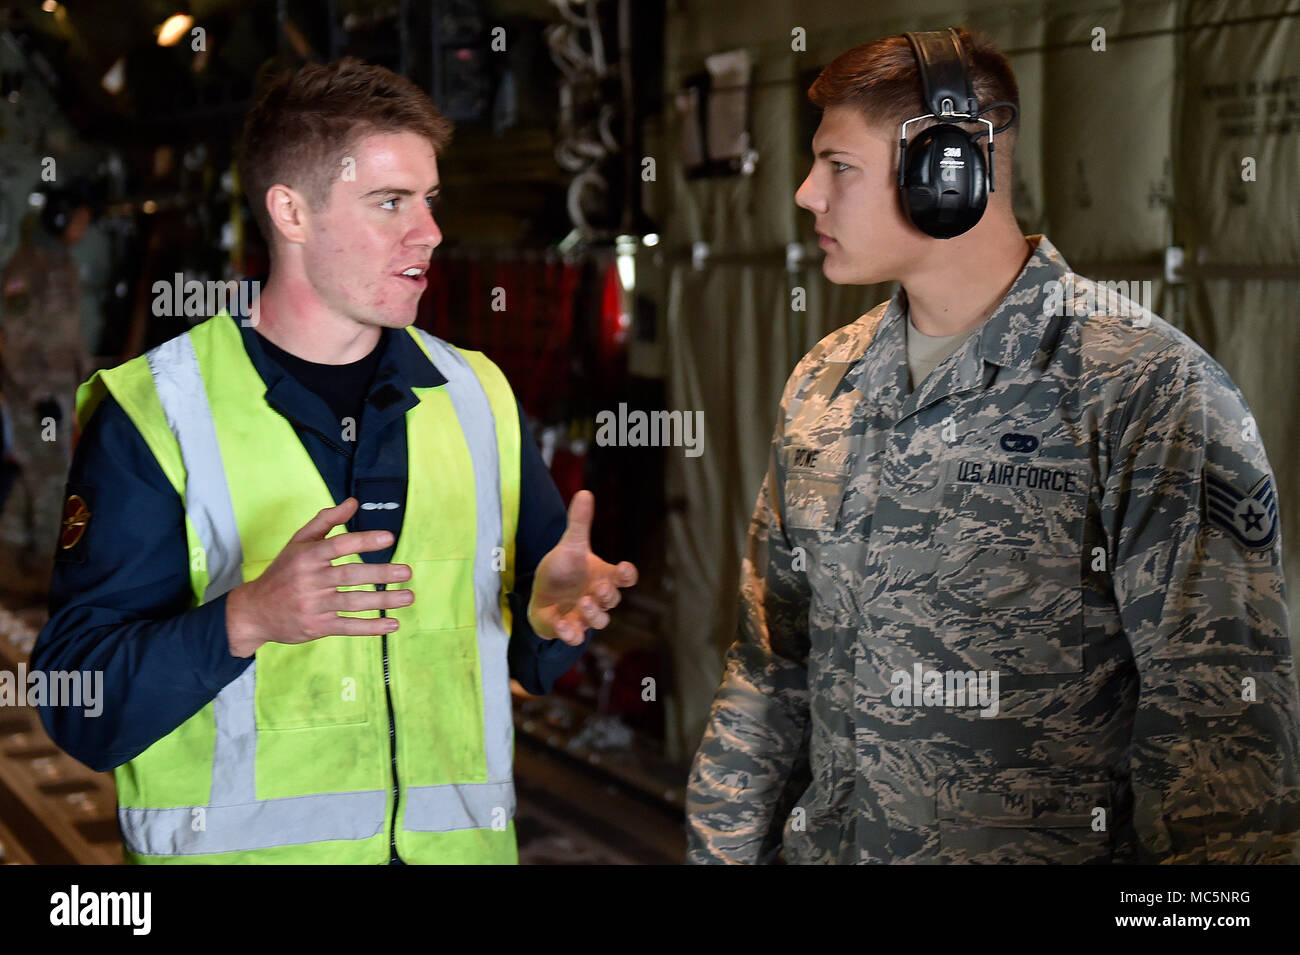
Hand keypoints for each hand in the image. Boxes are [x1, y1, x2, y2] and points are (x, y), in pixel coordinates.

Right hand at [225, 497, 413, 656]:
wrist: (254, 612)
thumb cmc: (282, 572)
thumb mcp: (298, 542)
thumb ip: (326, 520)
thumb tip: (353, 502)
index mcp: (307, 556)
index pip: (339, 545)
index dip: (364, 540)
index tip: (388, 538)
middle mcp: (310, 580)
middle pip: (350, 575)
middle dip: (381, 574)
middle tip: (406, 572)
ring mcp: (313, 605)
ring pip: (353, 602)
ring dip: (383, 601)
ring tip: (408, 596)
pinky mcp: (317, 627)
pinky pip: (348, 627)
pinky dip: (371, 627)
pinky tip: (392, 624)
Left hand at [527, 490, 637, 645]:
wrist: (542, 596)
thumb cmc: (563, 571)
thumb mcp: (569, 546)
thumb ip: (579, 524)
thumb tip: (585, 492)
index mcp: (602, 576)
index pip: (624, 578)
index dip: (627, 575)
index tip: (623, 568)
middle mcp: (597, 597)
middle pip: (613, 600)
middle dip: (607, 594)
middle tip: (597, 586)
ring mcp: (584, 615)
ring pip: (600, 621)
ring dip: (593, 614)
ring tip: (582, 602)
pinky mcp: (567, 629)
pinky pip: (575, 637)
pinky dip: (570, 632)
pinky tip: (561, 623)